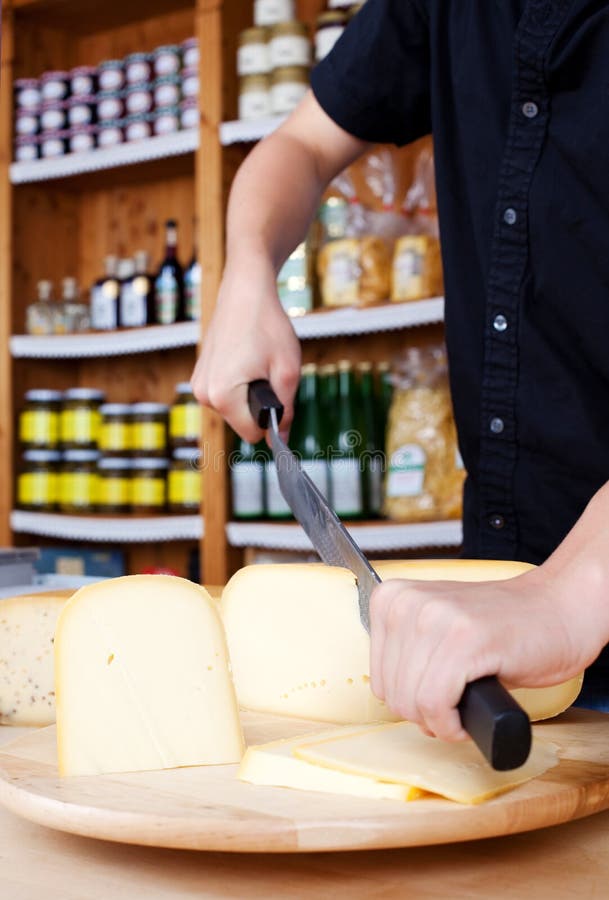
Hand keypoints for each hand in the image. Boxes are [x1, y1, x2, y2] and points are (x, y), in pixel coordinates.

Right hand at [191, 257, 300, 442]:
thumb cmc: (267, 326)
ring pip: (234, 409)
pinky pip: (225, 394)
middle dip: (259, 405)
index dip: (271, 421)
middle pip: (241, 423)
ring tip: (256, 362)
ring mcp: (198, 383)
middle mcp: (204, 394)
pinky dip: (238, 384)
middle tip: (268, 372)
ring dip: (249, 394)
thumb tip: (282, 437)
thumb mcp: (288, 371)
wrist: (245, 291)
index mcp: (222, 396)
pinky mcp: (199, 373)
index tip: (280, 399)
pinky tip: (245, 359)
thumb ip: (286, 409)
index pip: (252, 434)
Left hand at [369, 567, 594, 741]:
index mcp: (393, 596)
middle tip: (454, 707)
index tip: (434, 697)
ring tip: (463, 708)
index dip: (408, 699)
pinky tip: (467, 719)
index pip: (378, 677)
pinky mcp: (464, 640)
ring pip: (411, 701)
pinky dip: (451, 725)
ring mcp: (436, 618)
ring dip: (439, 722)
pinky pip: (435, 704)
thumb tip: (388, 696)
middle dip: (423, 714)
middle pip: (392, 693)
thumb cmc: (504, 626)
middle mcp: (410, 602)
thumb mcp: (437, 629)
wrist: (558, 610)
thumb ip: (406, 651)